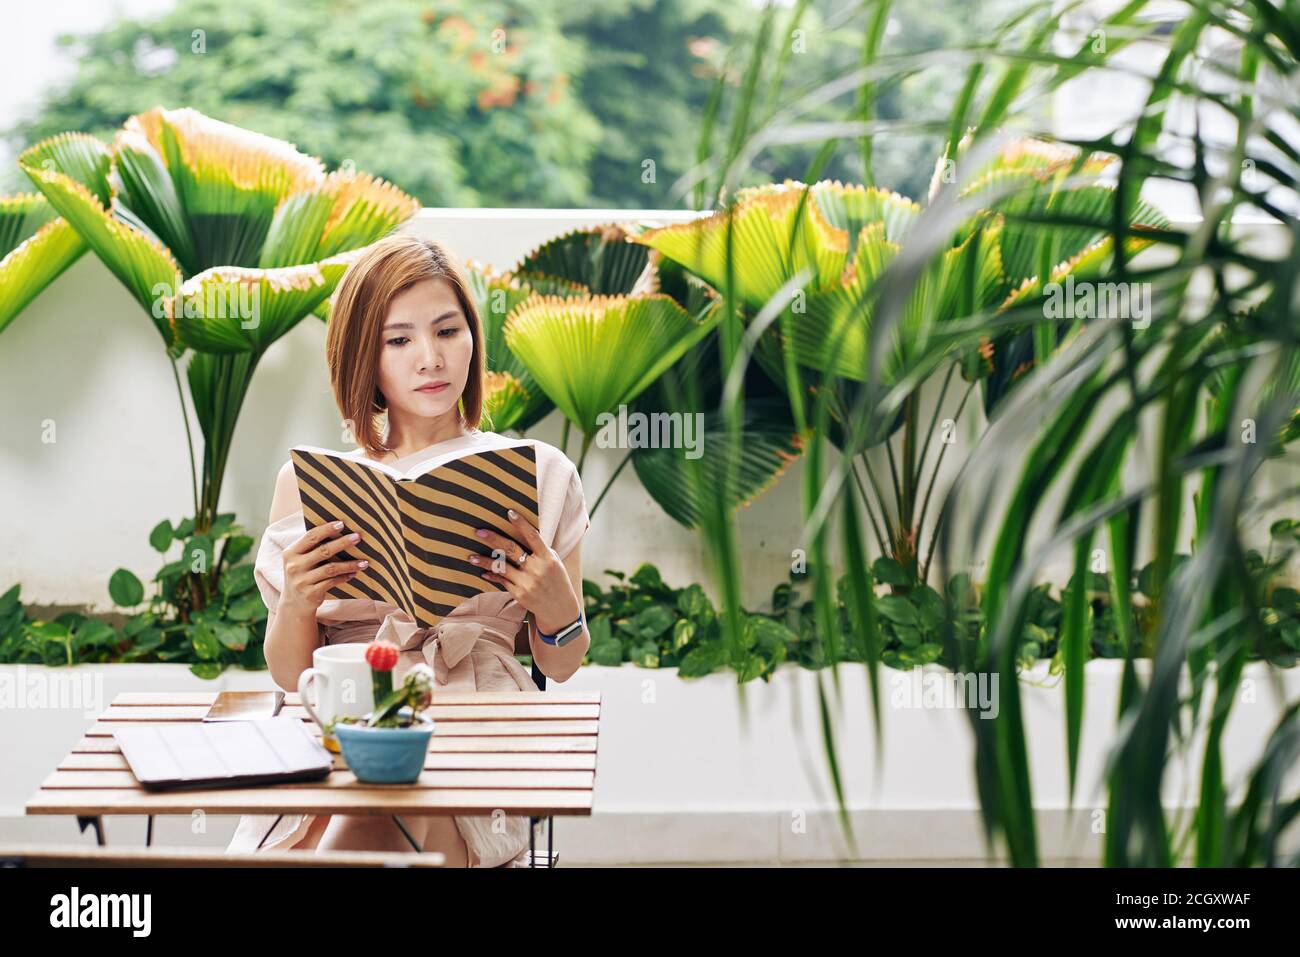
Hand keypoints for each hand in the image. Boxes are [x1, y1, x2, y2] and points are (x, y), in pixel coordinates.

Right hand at [280, 521, 367, 615]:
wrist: (294, 603)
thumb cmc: (303, 574)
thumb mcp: (300, 560)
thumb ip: (312, 547)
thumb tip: (339, 529)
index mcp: (290, 553)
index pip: (310, 537)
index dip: (326, 529)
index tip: (342, 523)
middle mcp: (294, 566)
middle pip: (323, 551)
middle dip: (342, 543)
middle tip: (358, 537)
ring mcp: (302, 581)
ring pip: (330, 568)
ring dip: (349, 564)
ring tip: (364, 562)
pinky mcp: (311, 594)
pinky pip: (332, 582)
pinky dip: (344, 577)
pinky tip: (354, 573)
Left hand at [469, 509, 580, 634]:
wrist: (560, 609)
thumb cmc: (556, 580)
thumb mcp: (554, 562)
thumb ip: (540, 549)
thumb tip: (522, 531)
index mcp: (548, 558)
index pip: (533, 536)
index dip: (521, 523)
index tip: (509, 512)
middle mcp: (537, 569)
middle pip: (511, 549)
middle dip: (493, 539)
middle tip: (478, 531)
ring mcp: (527, 582)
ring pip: (501, 567)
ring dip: (484, 561)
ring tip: (470, 557)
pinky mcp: (519, 594)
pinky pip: (502, 580)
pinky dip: (492, 575)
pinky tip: (483, 571)